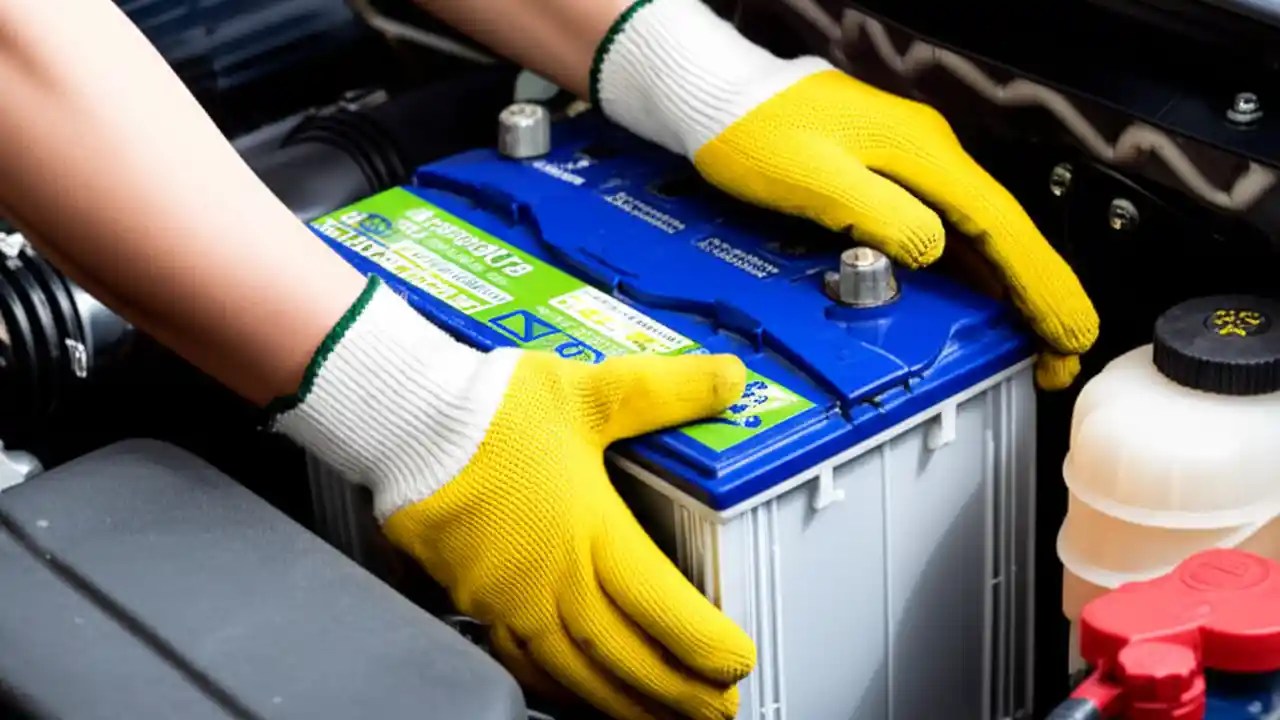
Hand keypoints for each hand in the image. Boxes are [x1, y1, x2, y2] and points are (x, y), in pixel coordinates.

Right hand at [272, 278, 754, 719]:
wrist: (405, 423)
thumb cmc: (494, 409)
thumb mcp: (591, 389)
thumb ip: (666, 391)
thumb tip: (731, 378)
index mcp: (591, 531)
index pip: (661, 605)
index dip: (704, 643)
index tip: (737, 662)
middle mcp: (554, 579)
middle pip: (624, 656)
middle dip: (676, 692)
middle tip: (718, 712)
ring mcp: (511, 599)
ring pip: (576, 673)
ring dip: (625, 703)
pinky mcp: (477, 603)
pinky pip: (525, 664)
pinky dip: (562, 689)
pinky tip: (580, 697)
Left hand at [594, 0, 1098, 388]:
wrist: (719, 97)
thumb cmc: (754, 134)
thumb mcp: (815, 180)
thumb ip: (881, 215)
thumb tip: (937, 252)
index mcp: (923, 154)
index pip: (1002, 227)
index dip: (1040, 285)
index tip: (1068, 335)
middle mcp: (931, 155)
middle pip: (1006, 232)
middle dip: (1043, 297)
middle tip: (1063, 358)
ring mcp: (914, 164)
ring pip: (982, 234)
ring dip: (1014, 290)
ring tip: (1037, 346)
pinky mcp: (891, 175)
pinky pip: (950, 228)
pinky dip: (975, 271)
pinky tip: (983, 303)